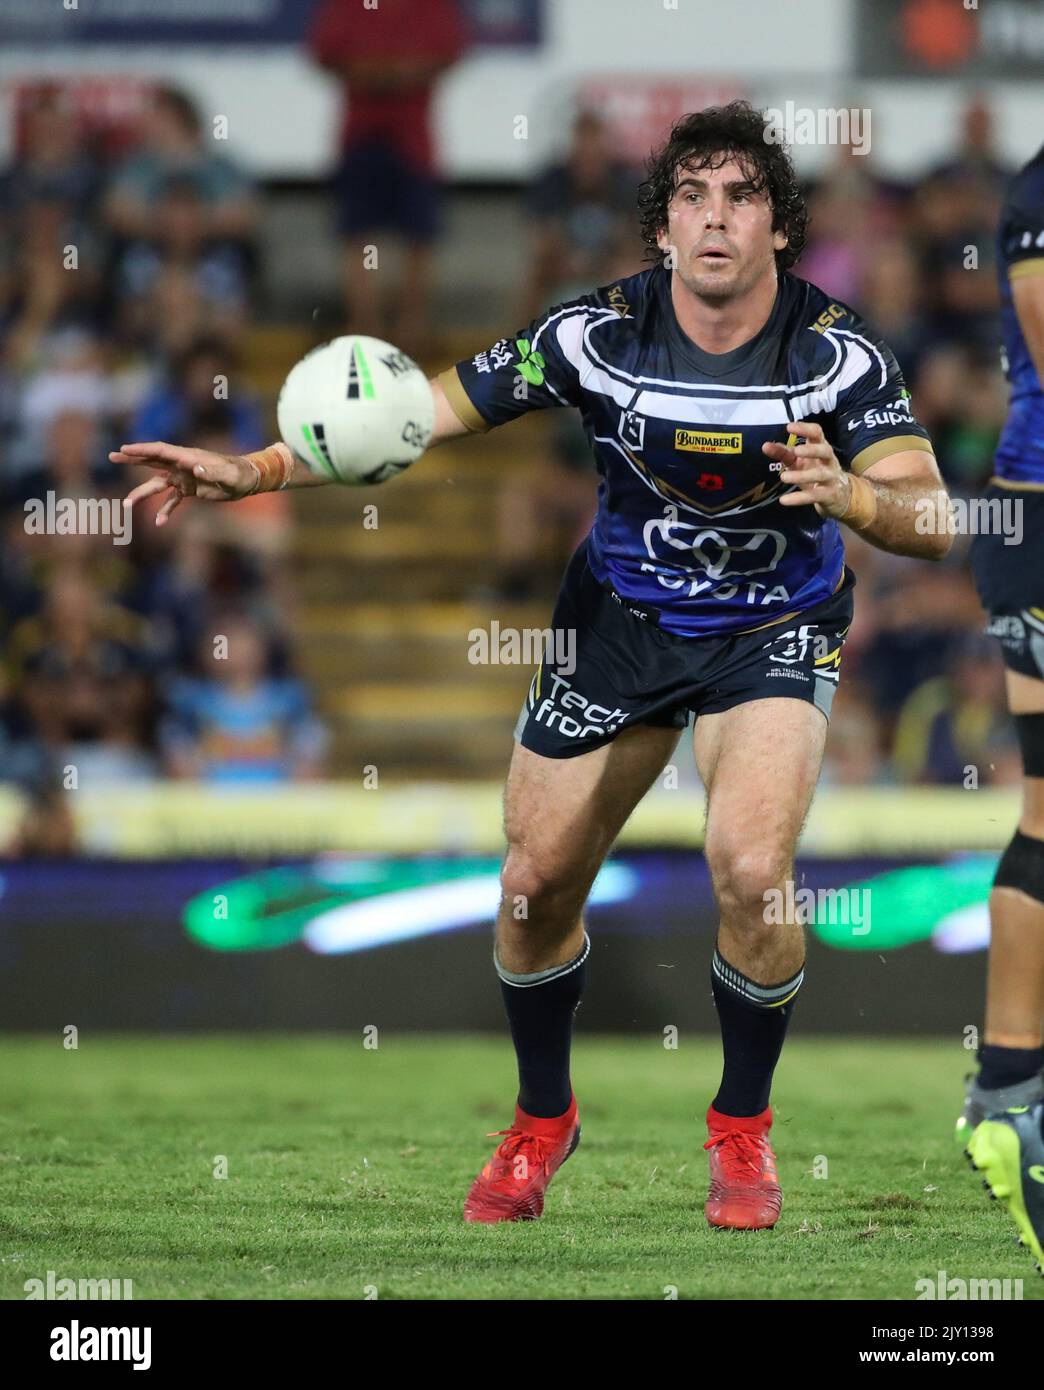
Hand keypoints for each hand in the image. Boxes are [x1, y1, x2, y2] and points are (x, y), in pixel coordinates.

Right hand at [110, 441, 257, 526]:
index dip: (142, 450)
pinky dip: (165, 510)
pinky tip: (159, 523)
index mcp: (188, 457)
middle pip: (153, 461)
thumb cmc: (239, 474)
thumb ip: (213, 470)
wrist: (247, 480)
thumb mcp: (228, 474)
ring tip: (125, 503)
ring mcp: (184, 478)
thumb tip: (196, 468)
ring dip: (142, 493)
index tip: (125, 449)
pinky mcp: (189, 490)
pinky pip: (172, 501)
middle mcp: (182, 466)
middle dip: (133, 459)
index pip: (161, 451)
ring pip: (157, 484)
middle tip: (112, 456)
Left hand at [762, 420, 851, 519]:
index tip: (789, 427)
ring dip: (801, 476)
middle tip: (796, 451)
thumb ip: (783, 453)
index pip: (817, 433)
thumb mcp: (798, 462)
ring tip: (783, 477)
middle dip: (811, 450)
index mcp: (821, 448)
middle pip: (825, 451)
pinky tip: (784, 500)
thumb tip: (765, 446)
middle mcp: (828, 461)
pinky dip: (799, 498)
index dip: (805, 429)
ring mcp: (830, 478)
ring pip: (819, 475)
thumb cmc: (815, 472)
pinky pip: (814, 496)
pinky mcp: (828, 495)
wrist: (839, 496)